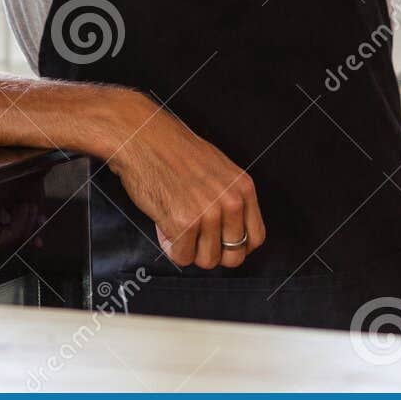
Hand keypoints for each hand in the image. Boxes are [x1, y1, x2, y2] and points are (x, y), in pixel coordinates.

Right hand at [101, 89, 264, 269]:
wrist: (144, 138)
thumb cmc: (174, 151)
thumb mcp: (219, 170)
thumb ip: (229, 200)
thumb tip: (230, 232)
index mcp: (243, 188)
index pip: (256, 238)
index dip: (237, 247)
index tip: (222, 244)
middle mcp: (231, 202)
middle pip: (234, 257)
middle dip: (212, 252)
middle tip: (196, 238)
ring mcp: (209, 214)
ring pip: (207, 261)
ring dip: (190, 250)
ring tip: (178, 227)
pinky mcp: (184, 223)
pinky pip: (182, 257)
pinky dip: (171, 247)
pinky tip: (166, 226)